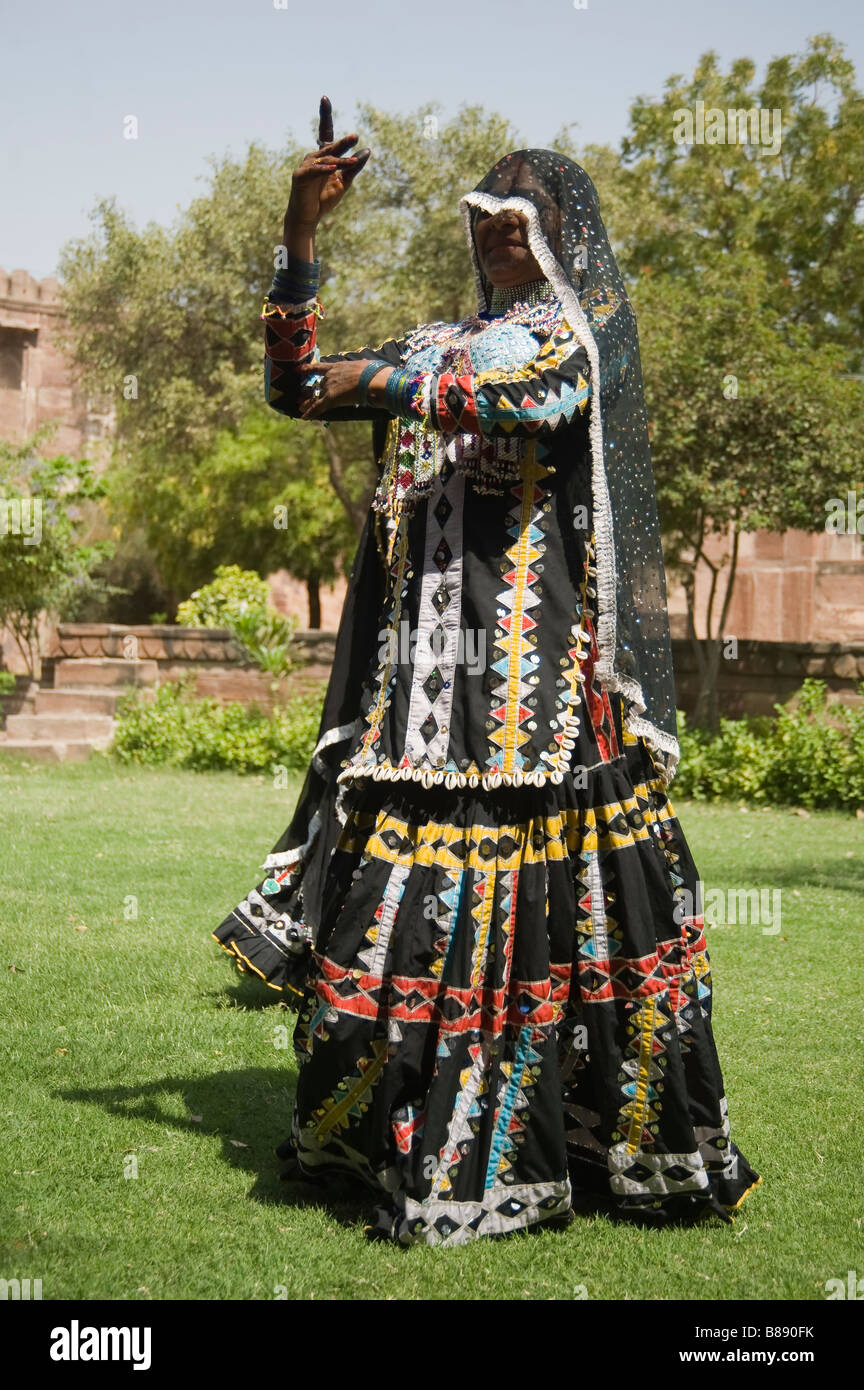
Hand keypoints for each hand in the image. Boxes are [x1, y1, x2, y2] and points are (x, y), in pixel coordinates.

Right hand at [284, 96, 370, 237]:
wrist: (309, 217)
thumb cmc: (324, 198)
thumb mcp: (344, 181)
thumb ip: (354, 166)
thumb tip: (367, 151)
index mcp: (324, 156)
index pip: (325, 132)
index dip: (325, 115)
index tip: (324, 98)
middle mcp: (313, 157)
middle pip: (330, 146)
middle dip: (343, 143)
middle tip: (355, 137)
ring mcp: (305, 165)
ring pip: (325, 159)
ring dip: (340, 161)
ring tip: (352, 163)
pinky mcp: (300, 176)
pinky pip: (314, 170)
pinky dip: (324, 169)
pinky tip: (333, 168)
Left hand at [295, 360, 388, 418]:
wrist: (372, 379)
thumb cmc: (373, 371)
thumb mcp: (364, 364)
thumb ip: (361, 366)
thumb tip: (365, 364)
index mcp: (337, 366)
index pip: (319, 367)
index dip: (308, 369)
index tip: (299, 370)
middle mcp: (330, 376)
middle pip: (317, 384)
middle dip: (309, 391)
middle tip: (300, 396)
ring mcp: (330, 387)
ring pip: (315, 396)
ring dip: (307, 402)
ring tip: (299, 407)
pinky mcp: (331, 398)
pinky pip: (317, 406)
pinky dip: (310, 412)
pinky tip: (304, 417)